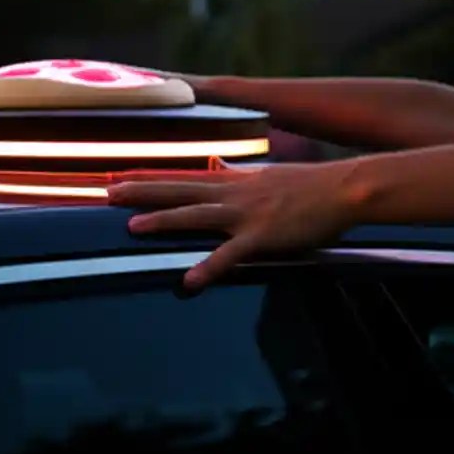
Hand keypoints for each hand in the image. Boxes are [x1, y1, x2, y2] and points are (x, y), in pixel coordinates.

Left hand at [107, 162, 361, 291]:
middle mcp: (235, 194)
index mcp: (237, 182)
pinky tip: (188, 281)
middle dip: (142, 191)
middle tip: (107, 190)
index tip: (123, 175)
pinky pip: (230, 255)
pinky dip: (208, 268)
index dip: (153, 178)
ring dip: (162, 220)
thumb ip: (244, 178)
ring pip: (195, 215)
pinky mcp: (262, 235)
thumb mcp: (272, 177)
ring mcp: (246, 213)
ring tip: (131, 227)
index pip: (186, 178)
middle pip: (180, 189)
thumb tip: (225, 172)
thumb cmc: (315, 187)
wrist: (346, 188)